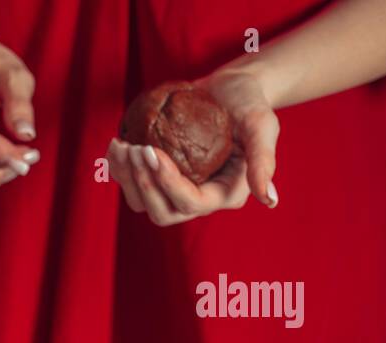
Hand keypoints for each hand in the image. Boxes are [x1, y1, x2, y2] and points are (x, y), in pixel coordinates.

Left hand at [107, 67, 279, 225]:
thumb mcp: (262, 124)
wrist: (228, 88)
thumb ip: (265, 160)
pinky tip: (116, 145)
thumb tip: (269, 200)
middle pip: (162, 213)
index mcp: (226, 193)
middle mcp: (199, 199)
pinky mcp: (158, 178)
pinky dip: (119, 170)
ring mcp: (175, 190)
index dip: (168, 183)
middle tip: (133, 149)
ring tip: (120, 146)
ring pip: (141, 203)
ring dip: (126, 179)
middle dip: (143, 184)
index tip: (153, 152)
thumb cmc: (249, 102)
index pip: (191, 203)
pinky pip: (132, 186)